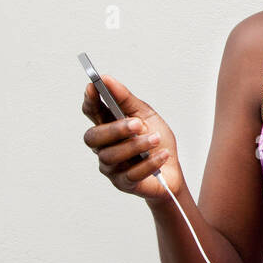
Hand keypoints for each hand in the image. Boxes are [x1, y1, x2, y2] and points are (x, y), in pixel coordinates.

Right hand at [81, 74, 183, 202]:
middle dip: (115, 129)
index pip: (91, 112)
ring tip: (155, 139)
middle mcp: (104, 146)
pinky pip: (131, 174)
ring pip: (112, 156)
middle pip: (94, 137)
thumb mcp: (146, 114)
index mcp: (108, 126)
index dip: (90, 100)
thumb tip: (107, 79)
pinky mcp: (123, 183)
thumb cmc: (157, 140)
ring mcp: (111, 166)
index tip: (93, 87)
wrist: (173, 170)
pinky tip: (162, 155)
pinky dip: (149, 163)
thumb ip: (126, 99)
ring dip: (136, 146)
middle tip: (137, 124)